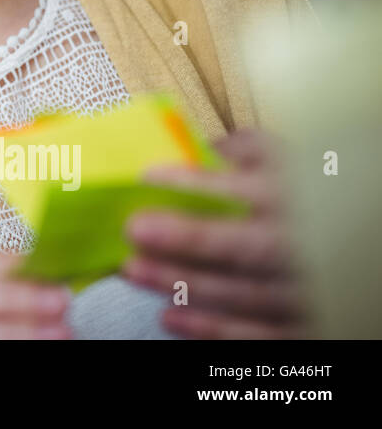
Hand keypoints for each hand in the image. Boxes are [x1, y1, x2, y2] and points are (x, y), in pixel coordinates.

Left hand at [123, 129, 309, 337]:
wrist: (348, 244)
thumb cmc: (301, 193)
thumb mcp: (281, 160)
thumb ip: (242, 151)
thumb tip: (191, 147)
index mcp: (297, 198)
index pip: (248, 189)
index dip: (197, 184)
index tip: (149, 178)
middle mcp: (305, 247)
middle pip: (246, 248)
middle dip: (189, 240)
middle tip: (135, 230)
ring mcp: (305, 291)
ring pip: (245, 295)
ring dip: (185, 285)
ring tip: (133, 270)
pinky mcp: (301, 325)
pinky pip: (258, 335)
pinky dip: (213, 329)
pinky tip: (168, 316)